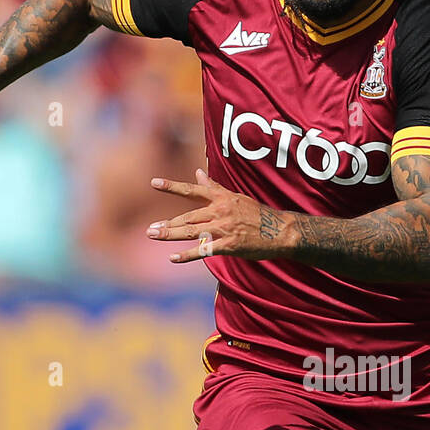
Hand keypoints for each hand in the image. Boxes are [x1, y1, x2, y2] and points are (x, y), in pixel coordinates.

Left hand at [146, 169, 297, 262]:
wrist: (280, 231)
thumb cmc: (257, 214)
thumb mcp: (236, 197)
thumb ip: (214, 187)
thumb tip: (198, 171)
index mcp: (221, 198)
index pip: (192, 190)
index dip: (172, 187)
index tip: (154, 183)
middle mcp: (219, 211)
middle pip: (187, 217)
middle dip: (167, 224)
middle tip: (149, 230)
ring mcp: (223, 228)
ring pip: (191, 232)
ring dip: (170, 234)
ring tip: (153, 235)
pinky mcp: (229, 245)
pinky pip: (203, 250)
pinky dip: (187, 255)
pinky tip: (173, 258)